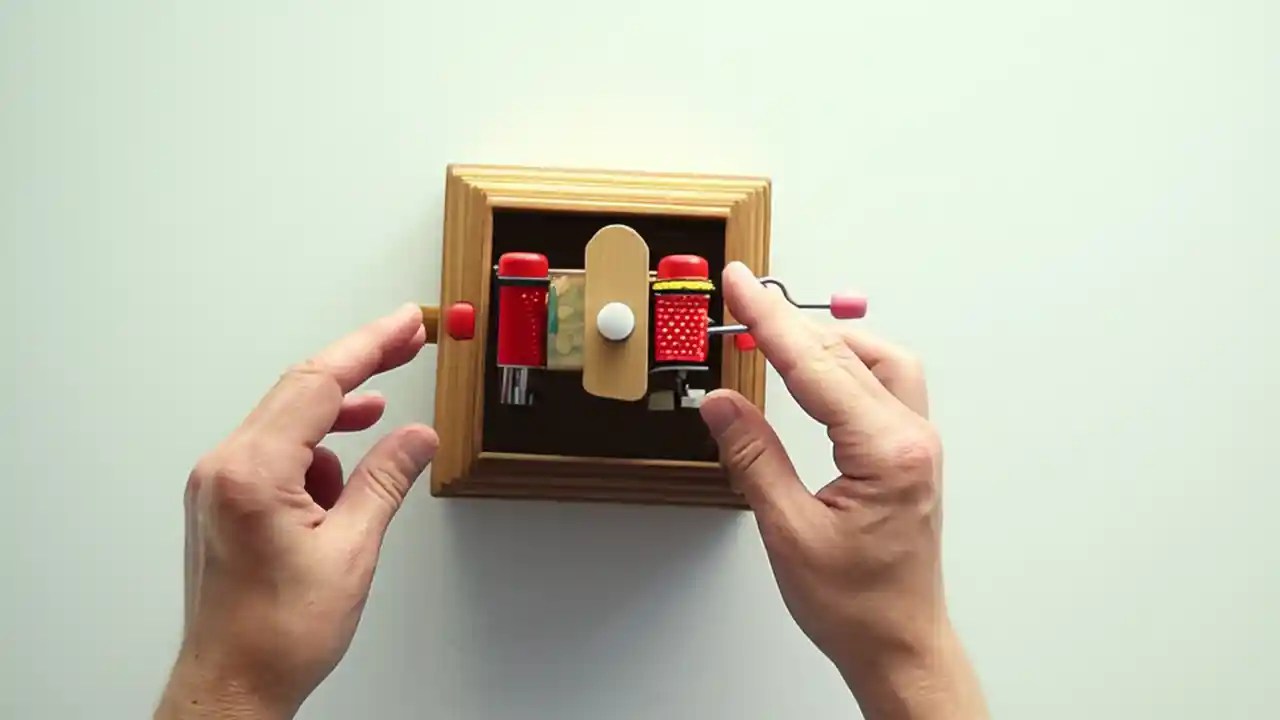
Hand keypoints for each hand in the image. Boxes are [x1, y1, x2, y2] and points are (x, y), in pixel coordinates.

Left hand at [156, 304, 437, 719]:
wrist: (232, 684)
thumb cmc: (276, 635)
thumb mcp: (352, 551)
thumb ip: (386, 481)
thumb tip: (416, 438)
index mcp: (251, 473)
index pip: (318, 385)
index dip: (369, 347)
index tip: (405, 324)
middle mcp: (224, 467)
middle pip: (300, 390)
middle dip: (360, 368)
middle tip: (408, 340)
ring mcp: (220, 482)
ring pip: (290, 422)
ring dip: (340, 419)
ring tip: (384, 419)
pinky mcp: (225, 499)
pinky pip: (279, 453)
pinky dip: (319, 455)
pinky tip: (345, 483)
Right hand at [700, 264, 986, 718]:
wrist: (899, 644)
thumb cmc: (859, 606)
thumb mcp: (789, 531)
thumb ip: (753, 457)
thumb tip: (723, 404)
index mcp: (887, 453)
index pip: (818, 367)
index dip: (769, 322)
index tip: (741, 286)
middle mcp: (911, 439)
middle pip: (846, 354)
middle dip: (788, 323)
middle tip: (741, 299)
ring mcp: (915, 444)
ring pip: (875, 359)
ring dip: (824, 339)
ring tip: (774, 329)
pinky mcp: (908, 453)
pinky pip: (883, 384)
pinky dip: (844, 364)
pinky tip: (818, 366)